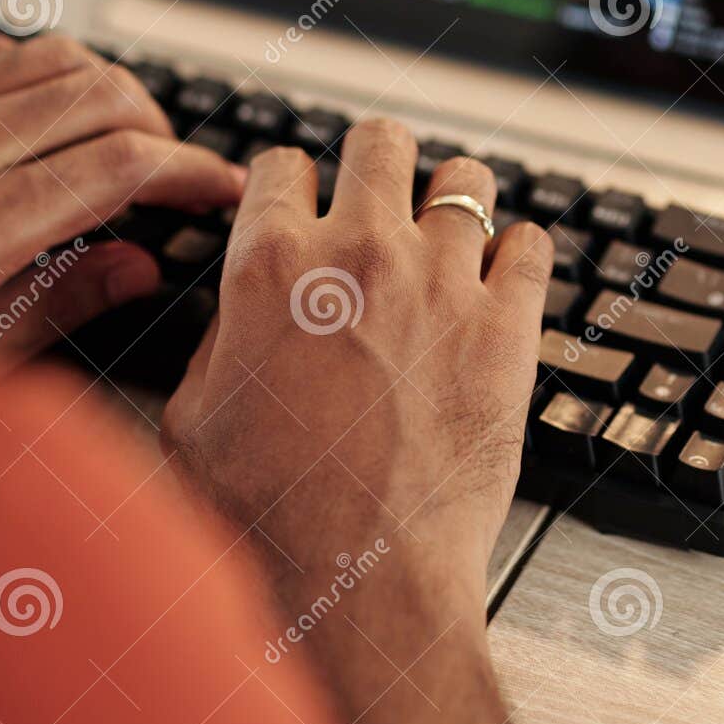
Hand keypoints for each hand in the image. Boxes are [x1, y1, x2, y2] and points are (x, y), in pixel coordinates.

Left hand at [0, 30, 244, 368]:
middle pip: (104, 98)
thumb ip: (55, 307)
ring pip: (58, 60)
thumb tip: (135, 267)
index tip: (222, 191)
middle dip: (163, 129)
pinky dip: (48, 70)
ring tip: (132, 138)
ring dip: (113, 92)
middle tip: (182, 173)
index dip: (191, 173)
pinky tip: (60, 111)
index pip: (123, 169)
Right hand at [162, 116, 552, 631]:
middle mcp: (360, 255)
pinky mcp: (507, 327)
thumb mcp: (191, 420)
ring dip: (454, 200)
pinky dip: (518, 253)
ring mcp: (442, 284)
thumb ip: (218, 341)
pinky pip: (531, 244)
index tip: (303, 204)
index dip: (290, 186)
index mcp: (271, 266)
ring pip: (465, 179)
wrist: (359, 582)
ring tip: (450, 232)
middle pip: (380, 142)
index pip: (283, 165)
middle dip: (377, 162)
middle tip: (381, 195)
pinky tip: (503, 277)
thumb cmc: (272, 520)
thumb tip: (242, 313)